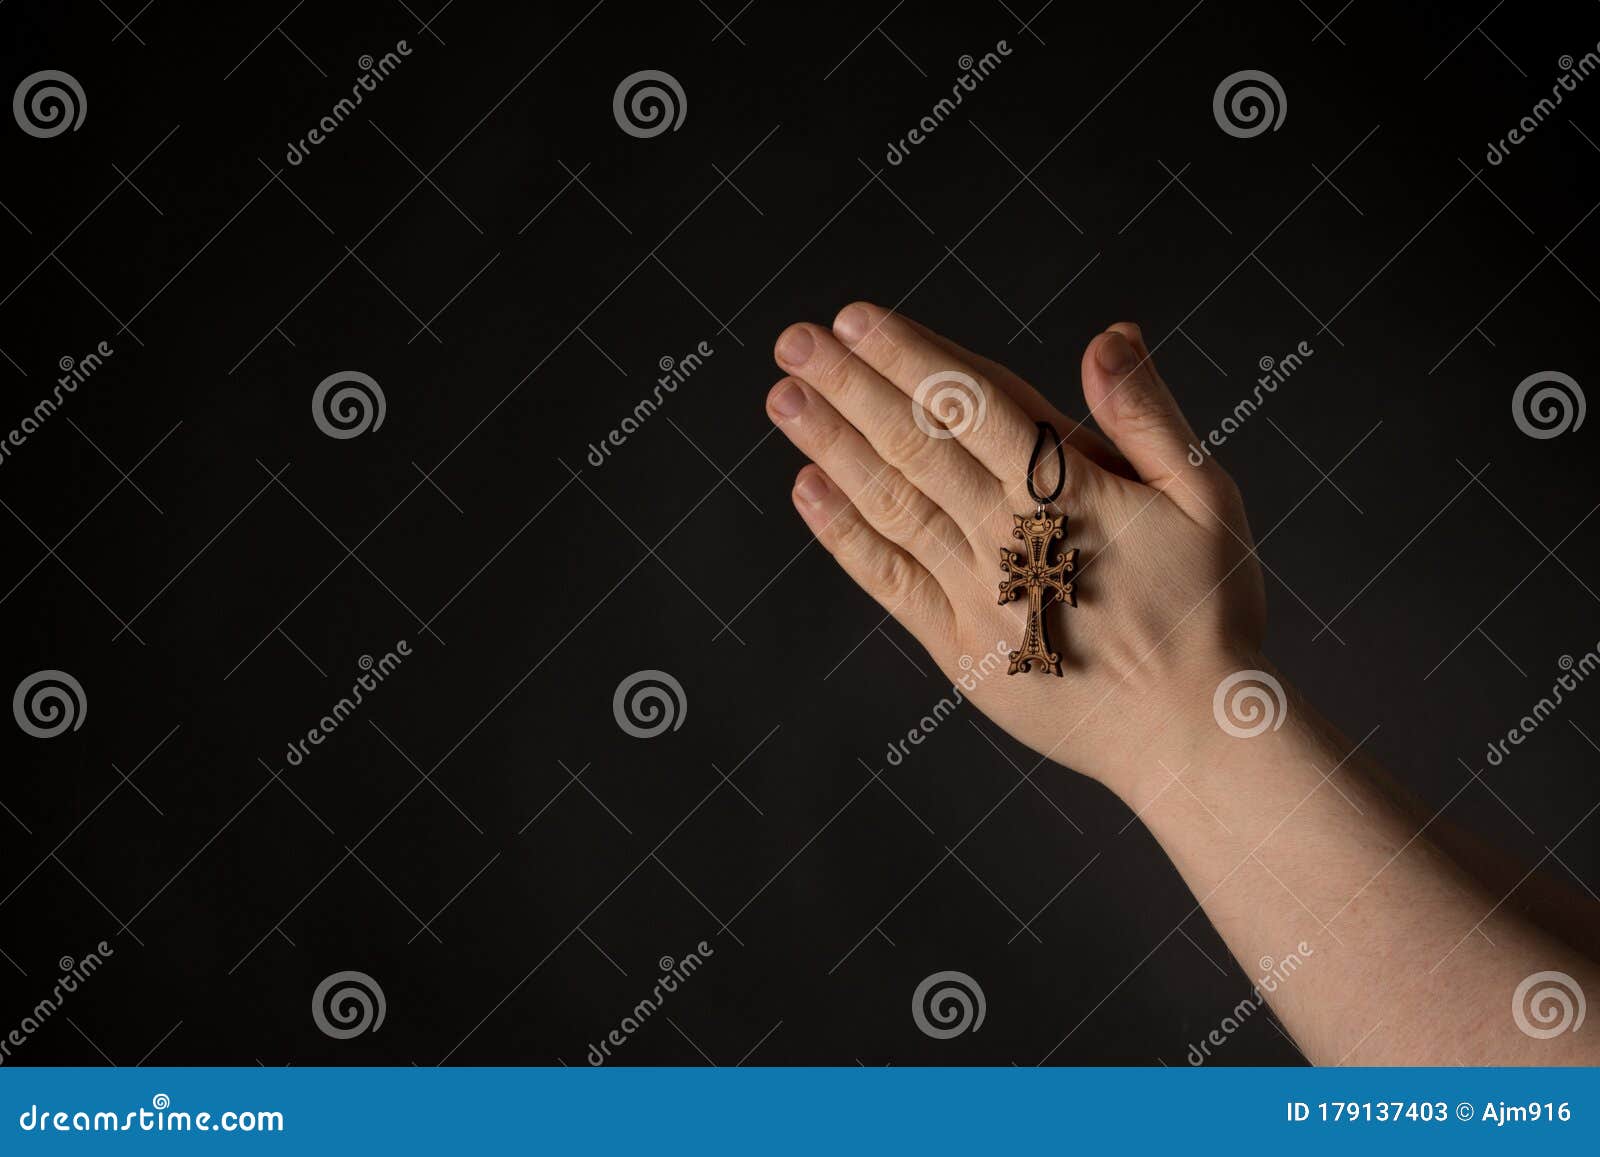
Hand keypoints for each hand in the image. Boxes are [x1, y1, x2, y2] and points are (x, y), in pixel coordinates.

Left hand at [765, 303, 1267, 792]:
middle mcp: (1010, 536)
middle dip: (850, 386)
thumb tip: (1108, 336)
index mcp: (1070, 492)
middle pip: (915, 445)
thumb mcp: (1207, 499)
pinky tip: (807, 487)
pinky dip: (844, 533)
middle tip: (794, 341)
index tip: (856, 320)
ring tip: (784, 398)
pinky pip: (888, 579)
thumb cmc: (1210, 611)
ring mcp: (977, 593)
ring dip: (832, 445)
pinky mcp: (958, 646)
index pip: (971, 404)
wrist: (1192, 738)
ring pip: (891, 503)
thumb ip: (1148, 417)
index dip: (910, 357)